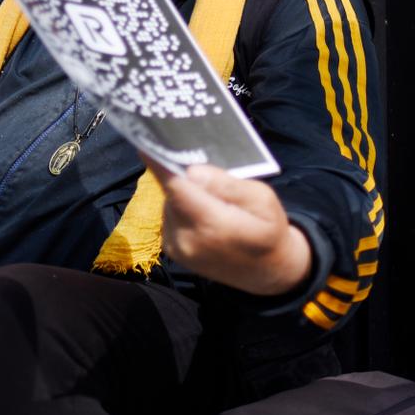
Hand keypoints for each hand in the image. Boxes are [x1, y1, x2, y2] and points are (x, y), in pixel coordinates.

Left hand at [148, 161, 311, 295]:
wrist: (268, 271)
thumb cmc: (269, 230)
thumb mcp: (261, 199)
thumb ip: (226, 184)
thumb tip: (192, 171)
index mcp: (211, 225)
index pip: (176, 188)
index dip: (159, 165)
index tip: (145, 143)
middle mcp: (187, 240)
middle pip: (172, 193)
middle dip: (181, 177)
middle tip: (202, 168)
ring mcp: (178, 249)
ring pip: (169, 204)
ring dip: (183, 194)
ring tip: (211, 196)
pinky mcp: (174, 252)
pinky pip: (170, 216)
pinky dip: (182, 207)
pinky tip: (203, 210)